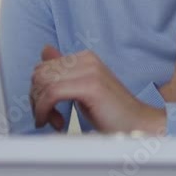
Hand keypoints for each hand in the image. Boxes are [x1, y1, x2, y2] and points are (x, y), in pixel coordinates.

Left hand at [30, 45, 165, 134]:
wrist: (138, 124)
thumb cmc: (111, 112)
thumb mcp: (82, 88)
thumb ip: (63, 70)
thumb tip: (45, 50)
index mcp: (84, 57)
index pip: (43, 67)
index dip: (38, 91)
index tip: (47, 110)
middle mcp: (86, 59)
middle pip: (40, 74)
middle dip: (37, 99)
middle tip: (50, 118)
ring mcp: (89, 70)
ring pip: (44, 83)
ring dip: (42, 108)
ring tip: (56, 122)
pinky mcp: (90, 85)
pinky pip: (52, 94)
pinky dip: (46, 110)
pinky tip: (58, 123)